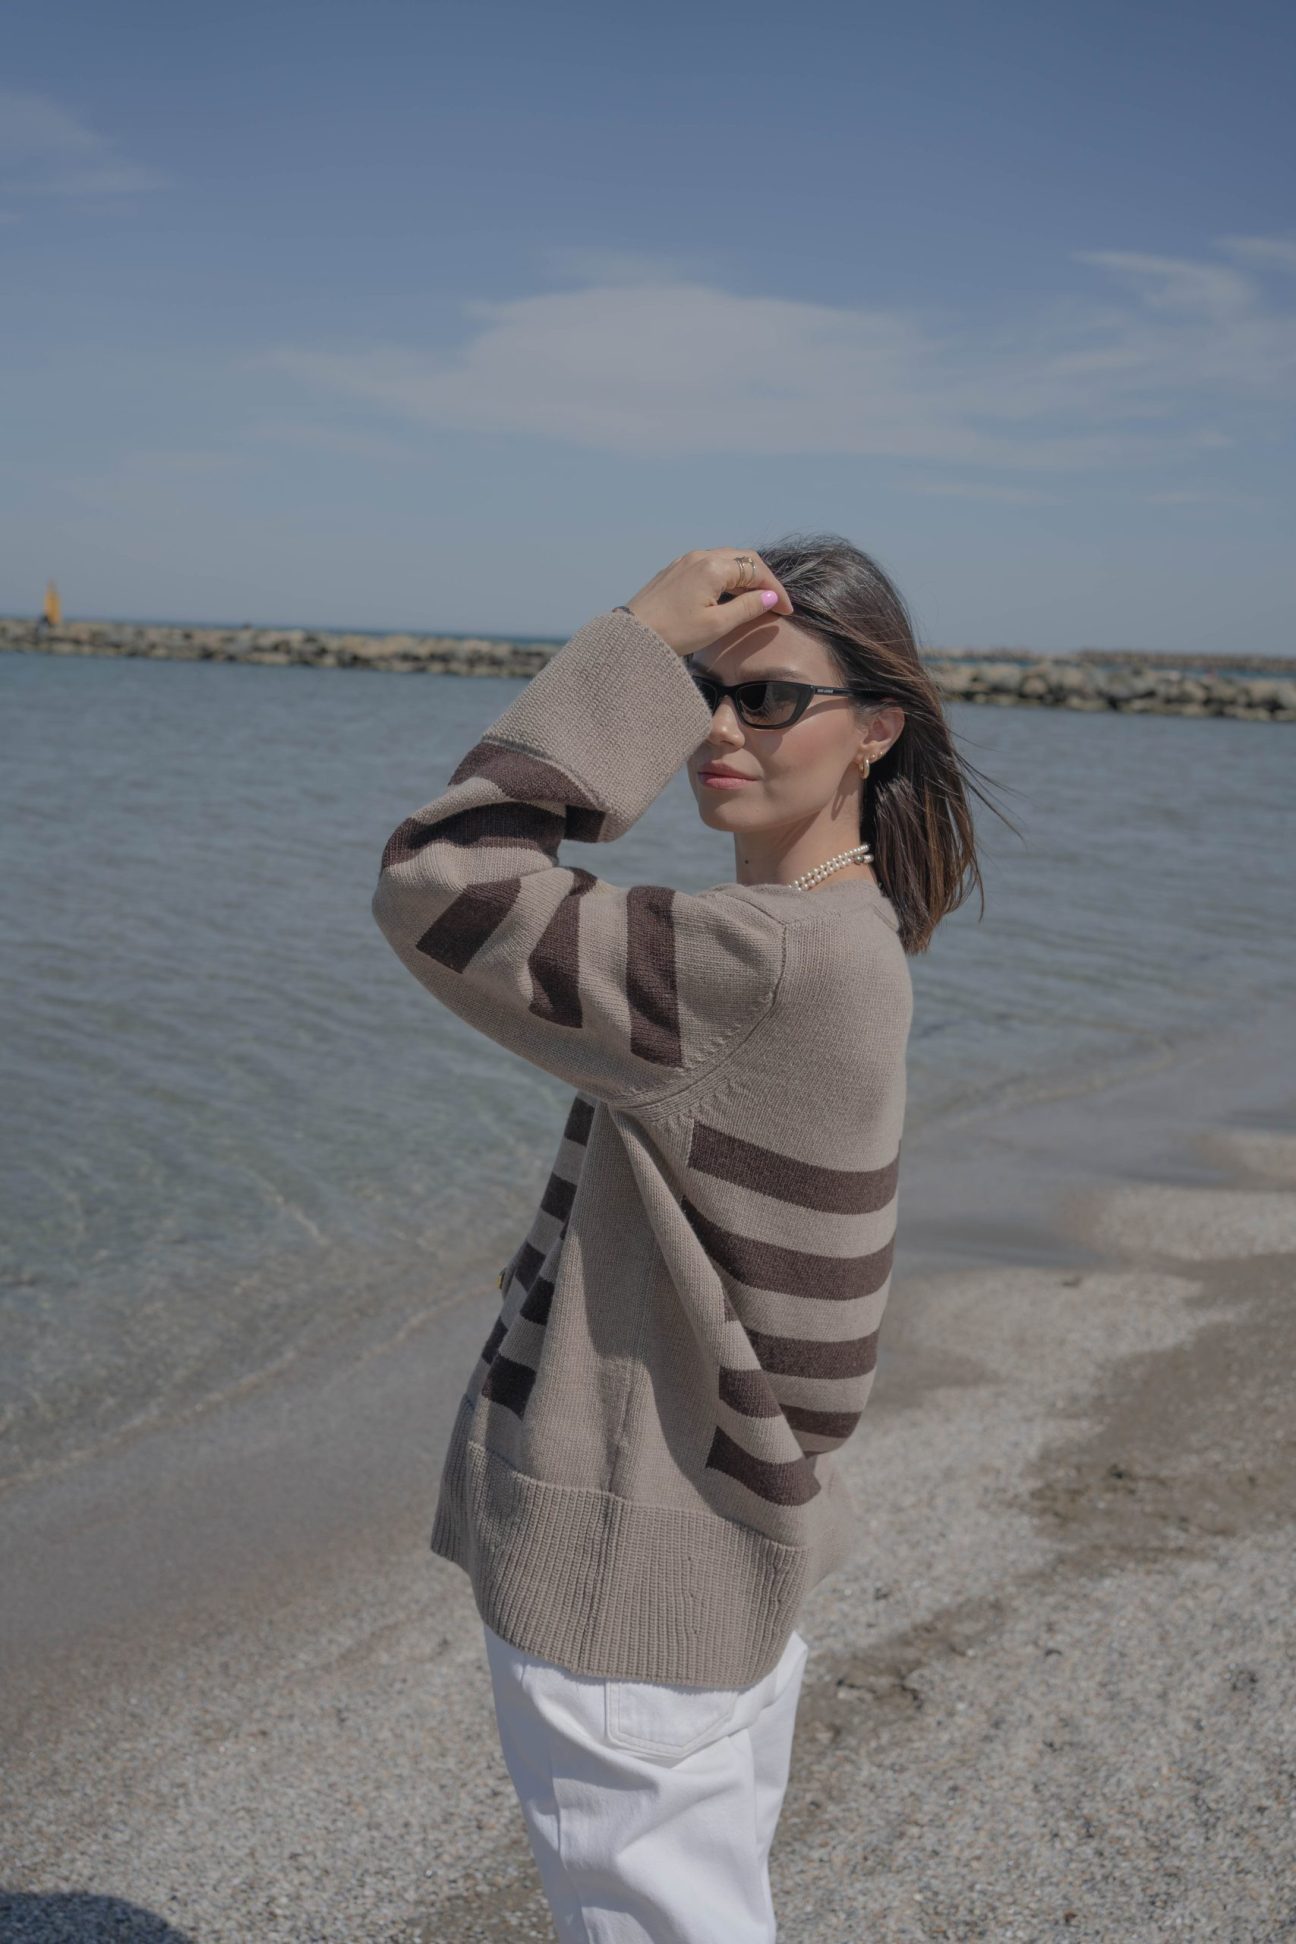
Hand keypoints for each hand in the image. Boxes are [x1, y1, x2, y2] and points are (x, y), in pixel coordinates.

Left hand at [624, 548, 793, 657]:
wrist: (633, 635)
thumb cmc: (674, 633)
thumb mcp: (717, 624)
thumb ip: (748, 607)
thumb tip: (771, 597)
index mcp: (713, 566)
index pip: (756, 570)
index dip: (776, 589)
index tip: (787, 610)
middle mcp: (700, 556)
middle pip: (744, 559)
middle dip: (763, 579)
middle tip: (776, 603)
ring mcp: (686, 561)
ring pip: (726, 561)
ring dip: (745, 578)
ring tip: (756, 601)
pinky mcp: (675, 570)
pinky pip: (709, 566)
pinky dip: (727, 578)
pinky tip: (729, 596)